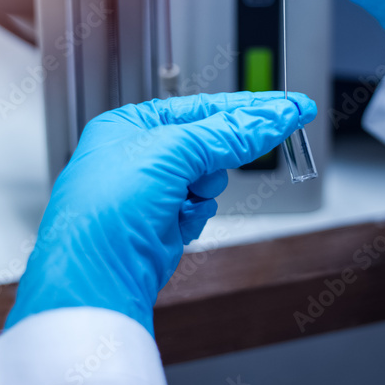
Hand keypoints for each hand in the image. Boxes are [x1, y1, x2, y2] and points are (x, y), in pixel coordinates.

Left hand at [5, 92, 316, 334]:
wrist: (96, 277)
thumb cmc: (105, 210)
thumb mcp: (173, 153)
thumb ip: (227, 134)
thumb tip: (270, 118)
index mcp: (129, 125)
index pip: (200, 107)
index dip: (246, 107)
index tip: (287, 107)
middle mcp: (135, 157)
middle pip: (207, 143)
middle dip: (221, 153)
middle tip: (262, 140)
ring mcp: (148, 194)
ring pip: (207, 179)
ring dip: (206, 188)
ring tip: (187, 197)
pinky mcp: (160, 226)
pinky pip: (200, 209)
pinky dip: (197, 214)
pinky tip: (179, 222)